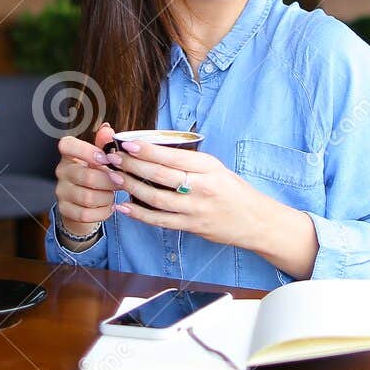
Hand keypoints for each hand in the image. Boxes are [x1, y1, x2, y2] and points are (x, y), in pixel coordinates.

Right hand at [53, 123, 117, 234]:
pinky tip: (108, 206)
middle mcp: (62, 171)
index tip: (105, 158)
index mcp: (69, 154)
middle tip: (121, 181)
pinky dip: (102, 212)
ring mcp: (61, 192)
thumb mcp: (100, 158)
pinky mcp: (65, 210)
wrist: (84, 203)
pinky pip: (86, 214)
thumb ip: (104, 144)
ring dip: (107, 197)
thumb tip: (107, 129)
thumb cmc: (95, 175)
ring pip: (88, 197)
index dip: (87, 151)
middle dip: (109, 181)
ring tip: (113, 194)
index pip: (67, 145)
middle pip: (87, 176)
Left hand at [104, 137, 290, 253]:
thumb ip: (190, 162)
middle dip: (133, 165)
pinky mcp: (191, 226)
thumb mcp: (216, 168)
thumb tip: (155, 152)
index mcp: (208, 168)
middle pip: (161, 175)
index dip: (147, 150)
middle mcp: (202, 187)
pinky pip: (160, 220)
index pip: (173, 157)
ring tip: (114, 178)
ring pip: (156, 198)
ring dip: (132, 187)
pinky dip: (140, 215)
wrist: (255, 221)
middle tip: (113, 158)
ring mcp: (196, 209)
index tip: (127, 143)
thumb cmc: (234, 191)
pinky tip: (124, 207)